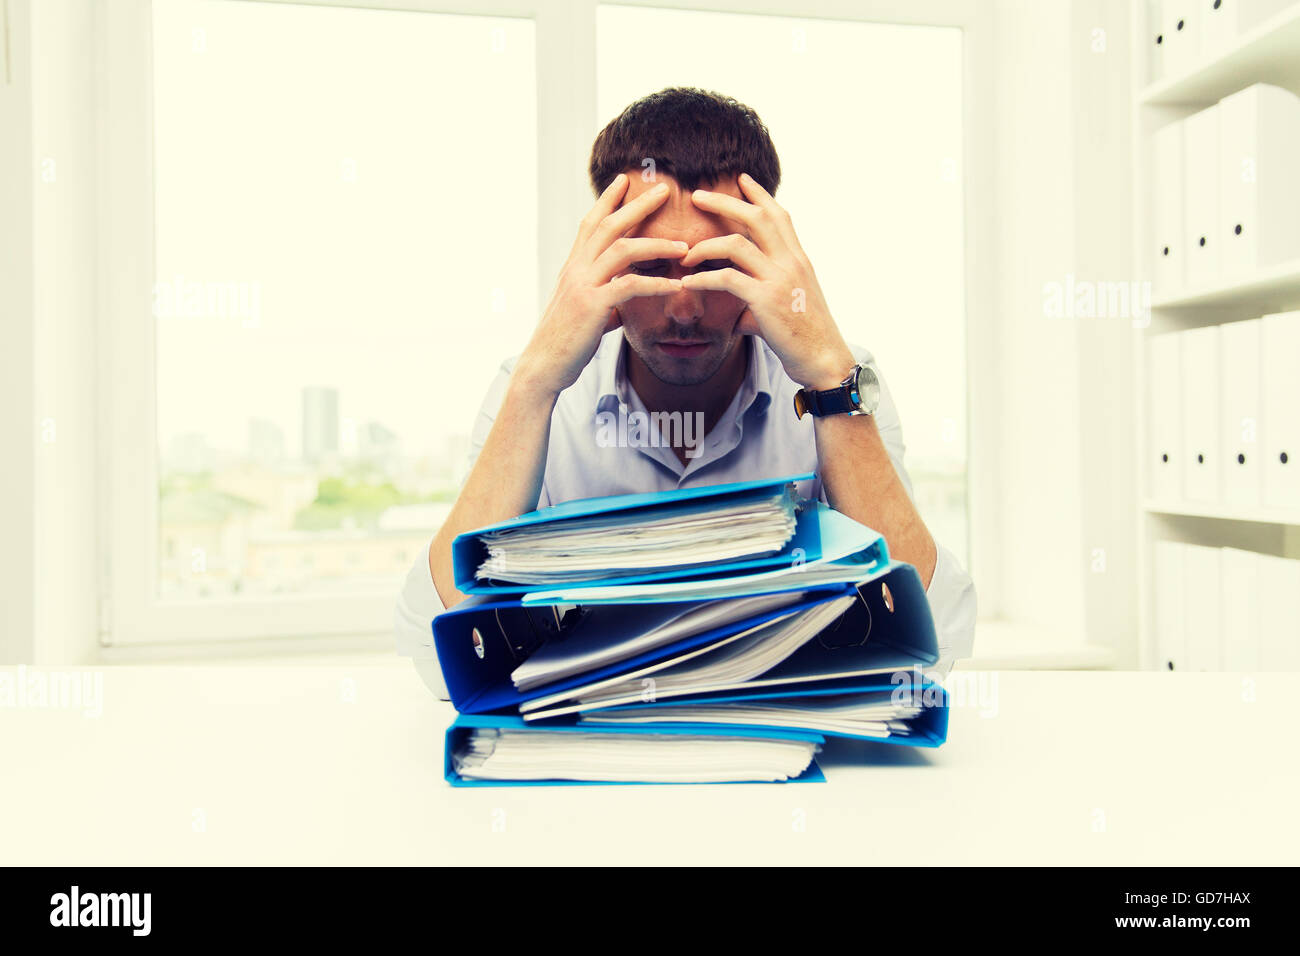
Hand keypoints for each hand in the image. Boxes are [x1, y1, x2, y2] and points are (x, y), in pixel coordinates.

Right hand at [513, 174, 687, 397]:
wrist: (543, 366)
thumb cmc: (565, 344)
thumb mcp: (585, 316)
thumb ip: (604, 304)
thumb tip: (621, 308)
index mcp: (573, 267)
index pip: (591, 224)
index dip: (608, 201)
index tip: (625, 180)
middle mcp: (576, 269)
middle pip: (609, 226)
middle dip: (638, 206)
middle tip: (665, 190)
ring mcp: (583, 285)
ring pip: (622, 250)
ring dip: (656, 244)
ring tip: (684, 246)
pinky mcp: (592, 306)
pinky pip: (629, 286)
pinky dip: (656, 283)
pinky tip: (676, 285)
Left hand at [679, 173, 854, 389]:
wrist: (825, 359)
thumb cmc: (807, 337)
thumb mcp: (790, 307)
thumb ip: (764, 300)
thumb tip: (742, 314)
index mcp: (799, 259)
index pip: (779, 215)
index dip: (759, 194)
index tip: (740, 179)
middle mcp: (791, 262)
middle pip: (756, 217)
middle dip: (724, 202)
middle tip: (697, 196)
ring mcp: (779, 279)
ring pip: (736, 244)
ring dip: (705, 245)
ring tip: (685, 254)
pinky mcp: (766, 300)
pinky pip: (727, 279)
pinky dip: (703, 278)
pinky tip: (688, 282)